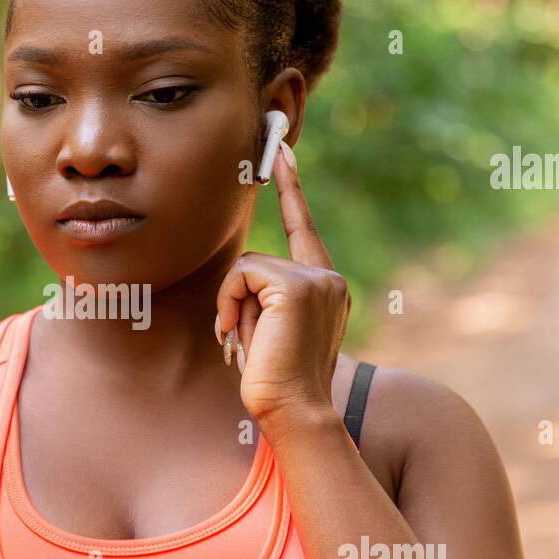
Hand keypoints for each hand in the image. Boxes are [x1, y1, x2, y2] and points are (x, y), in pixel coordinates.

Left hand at [215, 141, 349, 430]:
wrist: (294, 411)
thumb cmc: (276, 382)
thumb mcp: (270, 331)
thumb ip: (264, 298)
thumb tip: (240, 276)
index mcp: (326, 286)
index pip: (303, 226)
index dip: (290, 186)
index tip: (280, 147)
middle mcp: (329, 277)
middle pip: (256, 261)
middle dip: (237, 302)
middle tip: (247, 343)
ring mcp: (317, 279)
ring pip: (246, 267)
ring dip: (233, 307)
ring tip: (249, 343)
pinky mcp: (296, 286)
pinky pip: (241, 275)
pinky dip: (229, 304)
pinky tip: (240, 334)